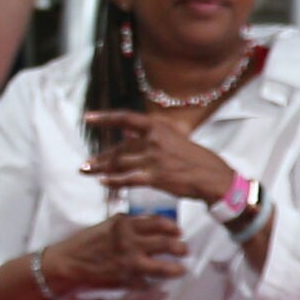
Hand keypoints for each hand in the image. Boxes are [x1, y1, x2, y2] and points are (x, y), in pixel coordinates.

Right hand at [42, 213, 188, 293]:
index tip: (178, 231)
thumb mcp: (107, 225)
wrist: (69, 262)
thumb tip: (147, 223)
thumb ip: (127, 223)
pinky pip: (146, 283)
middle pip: (165, 244)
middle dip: (180, 247)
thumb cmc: (86, 241)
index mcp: (125, 225)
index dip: (172, 227)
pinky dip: (151, 283)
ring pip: (162, 267)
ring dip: (175, 268)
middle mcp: (131, 243)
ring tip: (181, 269)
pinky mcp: (126, 280)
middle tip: (185, 249)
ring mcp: (129, 263)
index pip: (158, 223)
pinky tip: (155, 282)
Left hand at [78, 107, 240, 208]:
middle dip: (101, 157)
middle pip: (120, 147)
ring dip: (101, 169)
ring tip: (87, 172)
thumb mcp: (175, 138)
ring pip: (120, 163)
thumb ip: (152, 135)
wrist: (213, 178)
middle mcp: (154, 140)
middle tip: (85, 164)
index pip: (126, 118)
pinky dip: (114, 181)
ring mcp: (154, 158)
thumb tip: (129, 131)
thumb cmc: (196, 158)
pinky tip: (103, 182)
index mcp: (158, 127)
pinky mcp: (156, 177)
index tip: (87, 118)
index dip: (105, 117)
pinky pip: (128, 179)